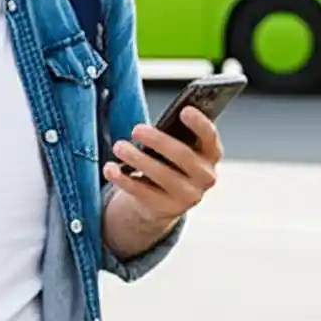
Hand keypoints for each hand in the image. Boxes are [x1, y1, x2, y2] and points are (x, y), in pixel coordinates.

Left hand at [103, 106, 222, 223]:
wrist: (164, 199)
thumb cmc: (170, 161)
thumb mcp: (177, 147)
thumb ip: (173, 136)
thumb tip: (149, 128)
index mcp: (211, 154)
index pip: (210, 137)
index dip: (199, 124)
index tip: (184, 110)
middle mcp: (205, 177)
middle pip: (183, 156)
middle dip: (158, 141)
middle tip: (136, 129)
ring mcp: (188, 196)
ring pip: (162, 175)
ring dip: (137, 159)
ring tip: (119, 147)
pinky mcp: (167, 209)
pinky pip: (143, 192)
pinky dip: (123, 179)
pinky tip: (110, 169)